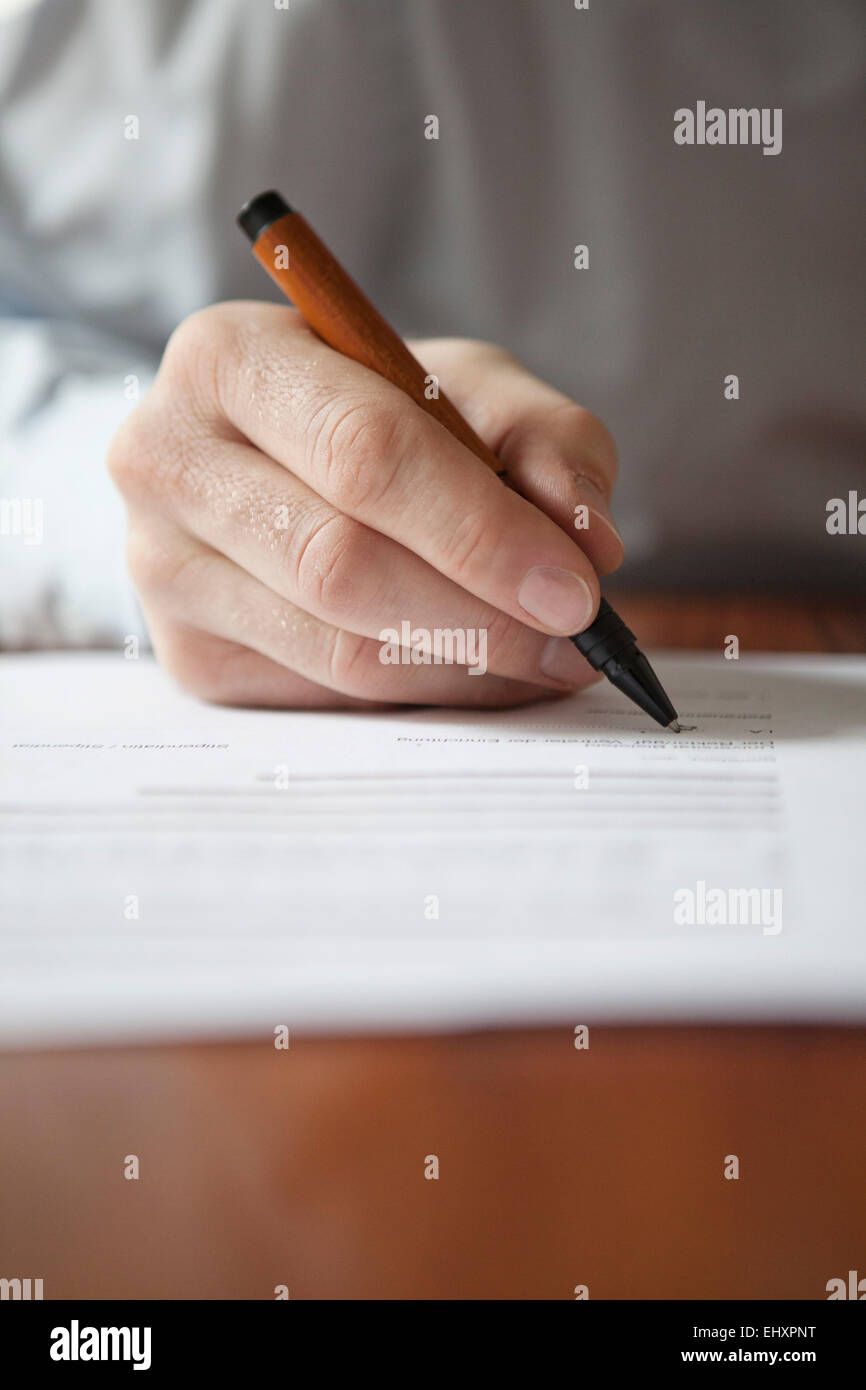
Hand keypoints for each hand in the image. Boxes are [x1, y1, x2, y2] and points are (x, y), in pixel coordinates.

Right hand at [108, 303, 622, 708]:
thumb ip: (545, 440)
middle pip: (339, 563)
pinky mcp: (187, 656)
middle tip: (578, 642)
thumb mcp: (466, 388)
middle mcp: (164, 461)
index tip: (577, 590)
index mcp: (227, 359)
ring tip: (548, 660)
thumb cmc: (376, 412)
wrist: (273, 463)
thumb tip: (589, 541)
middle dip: (481, 615)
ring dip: (465, 669)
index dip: (480, 529)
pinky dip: (422, 695)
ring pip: (337, 650)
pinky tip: (478, 672)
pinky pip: (327, 697)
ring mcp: (161, 570)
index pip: (363, 452)